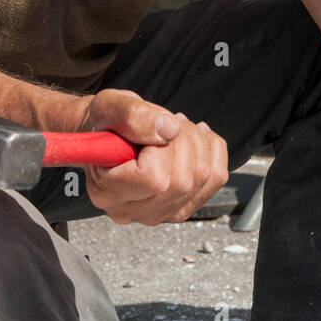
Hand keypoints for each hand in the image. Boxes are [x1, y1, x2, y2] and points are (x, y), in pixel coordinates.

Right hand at [76, 89, 228, 224]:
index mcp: (107, 191)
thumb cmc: (104, 123)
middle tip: (168, 121)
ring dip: (199, 141)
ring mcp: (158, 213)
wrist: (108, 135)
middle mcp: (132, 210)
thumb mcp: (109, 107)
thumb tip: (170, 129)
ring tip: (177, 128)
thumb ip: (133, 116)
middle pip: (182, 181)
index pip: (154, 179)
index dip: (161, 148)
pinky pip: (216, 178)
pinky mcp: (180, 206)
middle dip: (184, 139)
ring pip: (204, 177)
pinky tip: (195, 137)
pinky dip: (213, 149)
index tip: (150, 131)